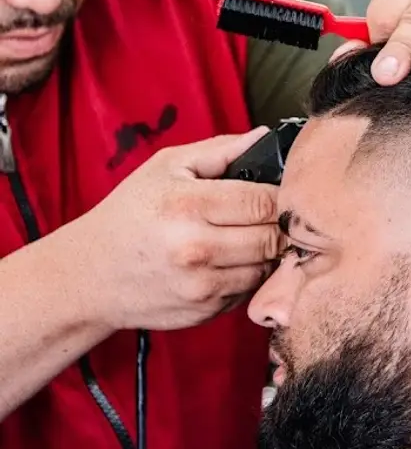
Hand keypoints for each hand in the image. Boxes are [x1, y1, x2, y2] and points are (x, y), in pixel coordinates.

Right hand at [64, 129, 282, 330]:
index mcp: (190, 205)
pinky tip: (230, 261)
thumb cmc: (131, 213)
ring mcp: (202, 285)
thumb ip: (220, 150)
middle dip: (280, 224)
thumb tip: (263, 137)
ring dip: (268, 252)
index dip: (282, 196)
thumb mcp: (166, 167)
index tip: (281, 192)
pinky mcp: (205, 311)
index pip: (265, 202)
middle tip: (272, 215)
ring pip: (268, 266)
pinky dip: (249, 275)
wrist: (90, 273)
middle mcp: (197, 249)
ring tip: (250, 236)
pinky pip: (249, 290)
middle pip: (273, 237)